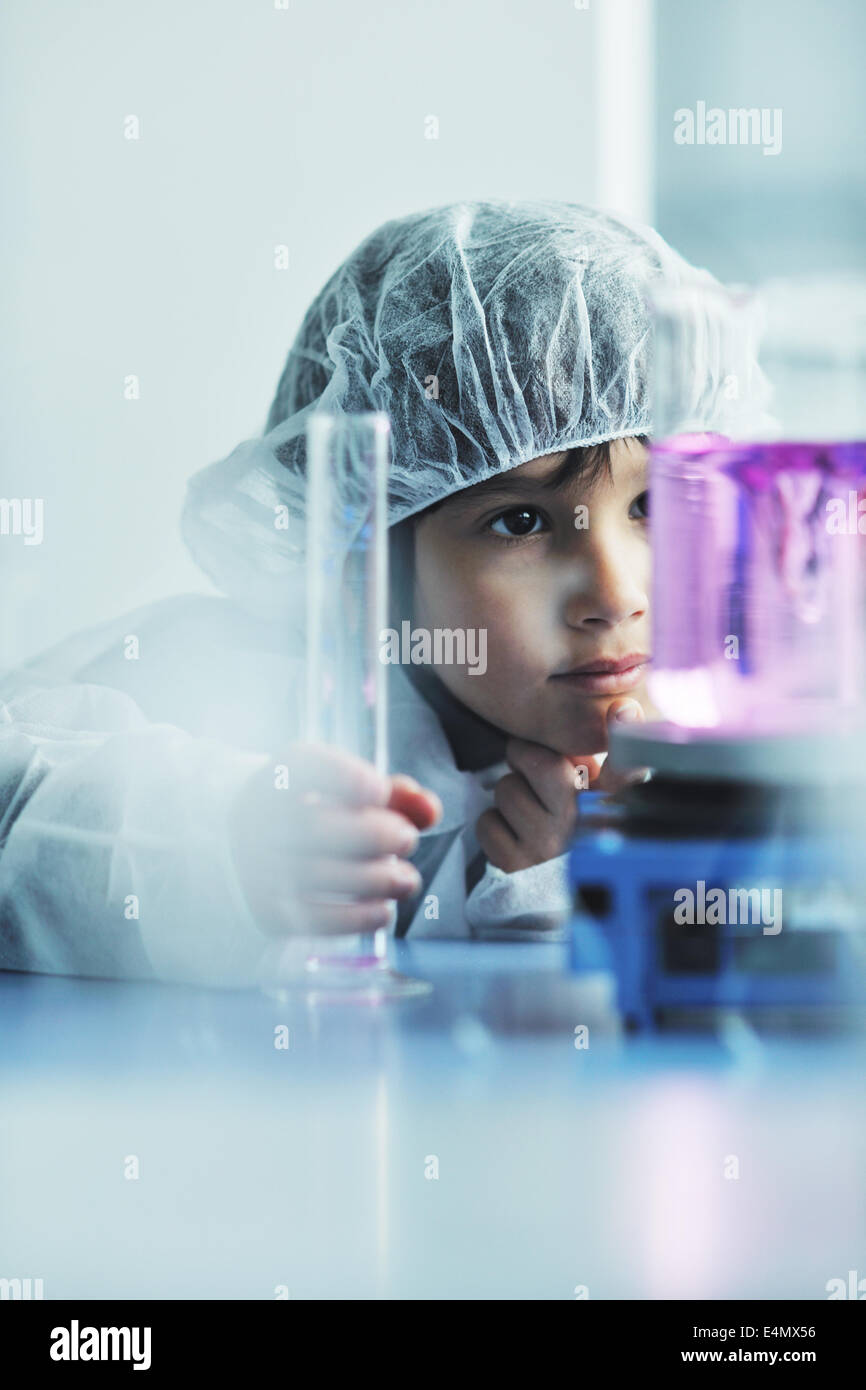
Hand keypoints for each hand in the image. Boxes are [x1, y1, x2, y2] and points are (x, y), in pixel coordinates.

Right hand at [229, 742, 442, 935]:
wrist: (253, 855)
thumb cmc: (316, 817)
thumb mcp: (349, 796)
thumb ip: (393, 796)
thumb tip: (429, 808)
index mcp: (277, 778)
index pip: (300, 766)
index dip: (342, 775)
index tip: (378, 789)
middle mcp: (258, 821)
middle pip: (315, 826)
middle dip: (374, 835)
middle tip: (407, 839)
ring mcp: (259, 869)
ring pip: (320, 875)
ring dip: (376, 880)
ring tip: (406, 880)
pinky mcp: (268, 911)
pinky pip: (316, 918)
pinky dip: (359, 917)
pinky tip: (383, 909)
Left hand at [475, 698, 648, 872]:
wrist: (544, 878)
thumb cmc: (564, 817)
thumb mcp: (589, 780)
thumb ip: (593, 746)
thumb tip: (621, 711)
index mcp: (606, 800)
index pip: (626, 770)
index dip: (624, 739)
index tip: (623, 710)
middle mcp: (582, 825)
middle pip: (546, 765)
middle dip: (526, 757)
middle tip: (528, 767)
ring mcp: (548, 847)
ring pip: (508, 790)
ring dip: (509, 793)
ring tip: (525, 808)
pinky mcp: (514, 864)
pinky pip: (487, 822)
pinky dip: (492, 823)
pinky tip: (511, 832)